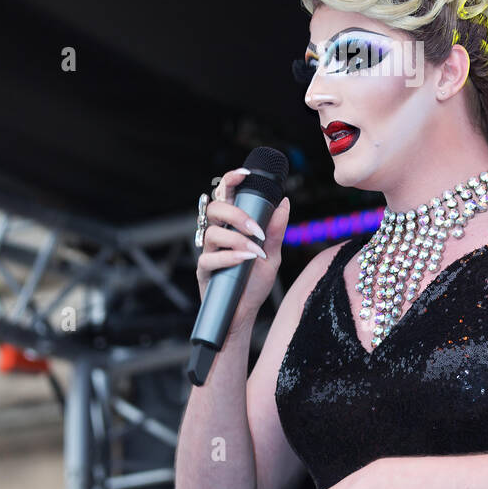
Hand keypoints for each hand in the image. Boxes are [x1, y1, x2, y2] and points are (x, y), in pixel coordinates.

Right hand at [196, 168, 290, 333]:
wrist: (244, 314)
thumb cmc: (254, 283)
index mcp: (231, 225)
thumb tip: (284, 203)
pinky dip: (230, 257)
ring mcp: (208, 252)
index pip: (226, 195)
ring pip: (212, 232)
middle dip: (237, 213)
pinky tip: (246, 260)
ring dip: (237, 239)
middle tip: (257, 229)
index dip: (231, 180)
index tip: (245, 174)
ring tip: (255, 251)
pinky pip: (208, 258)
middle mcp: (217, 234)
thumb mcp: (272, 256)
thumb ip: (275, 231)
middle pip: (215, 208)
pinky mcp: (203, 271)